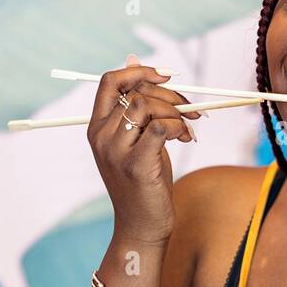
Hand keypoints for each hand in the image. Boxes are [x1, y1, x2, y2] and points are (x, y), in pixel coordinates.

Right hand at [87, 54, 200, 241]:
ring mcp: (116, 151)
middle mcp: (101, 137)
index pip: (109, 82)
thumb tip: (134, 60)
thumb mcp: (136, 140)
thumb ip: (136, 106)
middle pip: (135, 92)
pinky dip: (177, 127)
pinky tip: (185, 138)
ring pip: (146, 106)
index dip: (138, 71)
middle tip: (190, 110)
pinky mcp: (135, 165)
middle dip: (169, 95)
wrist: (142, 226)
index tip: (165, 75)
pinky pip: (159, 128)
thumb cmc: (143, 183)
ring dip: (175, 112)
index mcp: (97, 127)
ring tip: (187, 130)